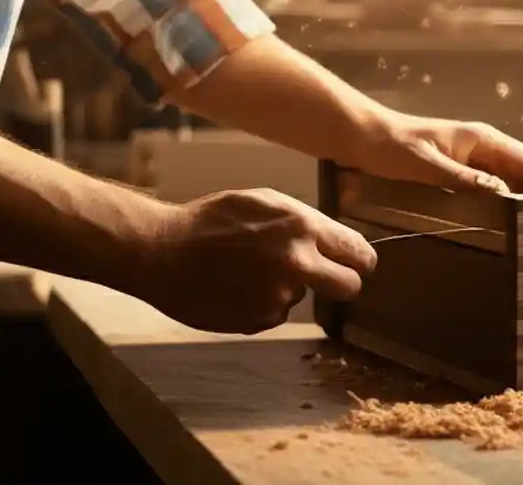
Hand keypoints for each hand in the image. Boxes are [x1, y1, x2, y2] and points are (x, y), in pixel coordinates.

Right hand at [139, 188, 376, 333]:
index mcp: (303, 227)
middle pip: (350, 287)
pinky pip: (275, 314)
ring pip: (304, 298)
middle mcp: (298, 264)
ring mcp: (279, 296)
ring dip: (288, 289)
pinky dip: (262, 304)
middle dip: (342, 283)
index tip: (356, 264)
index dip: (360, 261)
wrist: (163, 252)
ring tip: (249, 271)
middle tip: (322, 278)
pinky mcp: (259, 320)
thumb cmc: (210, 220)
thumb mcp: (263, 201)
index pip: (360, 254)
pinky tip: (235, 287)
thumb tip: (334, 242)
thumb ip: (303, 222)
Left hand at [355, 115, 522, 195]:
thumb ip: (464, 178)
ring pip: (522, 179)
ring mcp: (479, 159)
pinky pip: (503, 187)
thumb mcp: (426, 165)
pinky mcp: (467, 171)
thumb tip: (504, 193)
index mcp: (484, 139)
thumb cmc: (391, 147)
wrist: (364, 137)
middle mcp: (487, 147)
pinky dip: (520, 202)